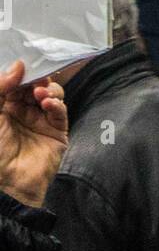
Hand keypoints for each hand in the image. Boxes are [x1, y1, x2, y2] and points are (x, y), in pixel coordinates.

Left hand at [0, 61, 67, 208]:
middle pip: (36, 86)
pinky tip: (48, 104)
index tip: (23, 66)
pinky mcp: (56, 131)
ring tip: (41, 94)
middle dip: (38, 79)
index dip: (21, 74)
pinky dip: (57, 104)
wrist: (9, 184)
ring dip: (49, 90)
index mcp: (4, 108)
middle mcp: (23, 112)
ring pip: (52, 95)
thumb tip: (17, 65)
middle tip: (36, 79)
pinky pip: (60, 112)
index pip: (16, 84)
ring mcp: (41, 121)